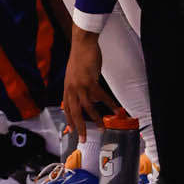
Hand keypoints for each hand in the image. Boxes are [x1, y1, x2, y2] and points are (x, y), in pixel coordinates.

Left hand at [61, 25, 106, 141]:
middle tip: (84, 139)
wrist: (82, 44)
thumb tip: (90, 100)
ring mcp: (80, 85)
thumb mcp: (74, 76)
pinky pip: (101, 97)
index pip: (66, 108)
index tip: (72, 131)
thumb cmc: (80, 58)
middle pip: (74, 112)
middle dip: (79, 127)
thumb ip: (79, 88)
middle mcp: (71, 88)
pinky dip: (109, 104)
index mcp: (67, 88)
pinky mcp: (90, 81)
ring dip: (96, 119)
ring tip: (102, 128)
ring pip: (87, 108)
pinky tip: (116, 110)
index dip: (69, 120)